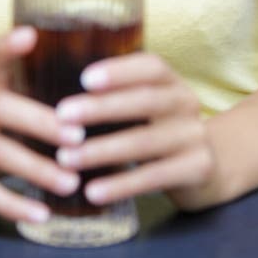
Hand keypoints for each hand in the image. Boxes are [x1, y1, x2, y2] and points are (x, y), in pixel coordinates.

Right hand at [0, 27, 83, 222]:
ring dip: (36, 168)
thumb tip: (105, 104)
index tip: (31, 34)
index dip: (7, 46)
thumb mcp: (8, 110)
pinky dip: (13, 204)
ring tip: (71, 183)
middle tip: (77, 136)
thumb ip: (41, 102)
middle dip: (39, 121)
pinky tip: (41, 214)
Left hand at [53, 53, 215, 208]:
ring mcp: (195, 136)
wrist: (208, 168)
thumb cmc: (157, 129)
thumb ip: (114, 95)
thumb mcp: (146, 106)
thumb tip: (50, 84)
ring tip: (66, 159)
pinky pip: (155, 177)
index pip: (150, 66)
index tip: (84, 78)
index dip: (119, 70)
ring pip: (145, 142)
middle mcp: (187, 103)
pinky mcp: (198, 169)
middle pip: (145, 101)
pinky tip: (92, 192)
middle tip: (61, 116)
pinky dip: (121, 185)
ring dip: (102, 150)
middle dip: (101, 108)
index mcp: (171, 81)